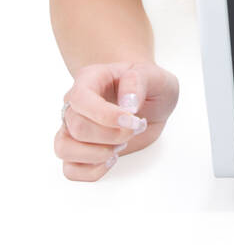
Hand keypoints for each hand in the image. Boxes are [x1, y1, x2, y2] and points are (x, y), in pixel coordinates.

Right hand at [55, 60, 179, 181]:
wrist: (151, 100)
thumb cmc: (149, 86)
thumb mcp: (155, 76)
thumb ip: (139, 82)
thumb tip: (127, 104)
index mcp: (90, 79)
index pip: (81, 98)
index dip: (104, 114)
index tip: (131, 120)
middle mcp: (75, 104)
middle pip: (77, 127)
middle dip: (111, 135)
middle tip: (135, 129)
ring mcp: (73, 128)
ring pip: (64, 149)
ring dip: (97, 154)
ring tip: (121, 144)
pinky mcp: (79, 151)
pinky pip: (70, 170)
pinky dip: (92, 171)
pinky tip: (112, 159)